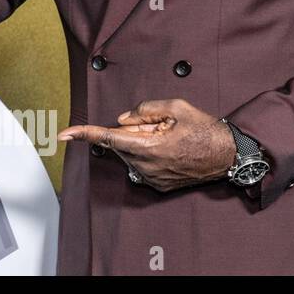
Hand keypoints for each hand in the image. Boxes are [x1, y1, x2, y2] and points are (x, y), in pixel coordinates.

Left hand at [57, 98, 237, 191]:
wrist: (230, 156)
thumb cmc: (205, 130)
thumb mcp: (176, 107)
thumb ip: (144, 110)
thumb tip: (122, 119)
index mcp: (149, 147)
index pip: (108, 138)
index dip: (84, 134)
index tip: (64, 135)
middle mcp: (147, 166)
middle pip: (121, 143)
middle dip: (132, 131)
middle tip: (159, 126)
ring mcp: (153, 179)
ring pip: (130, 154)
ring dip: (141, 143)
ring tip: (168, 139)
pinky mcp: (159, 186)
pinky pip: (141, 165)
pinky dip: (148, 155)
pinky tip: (169, 151)